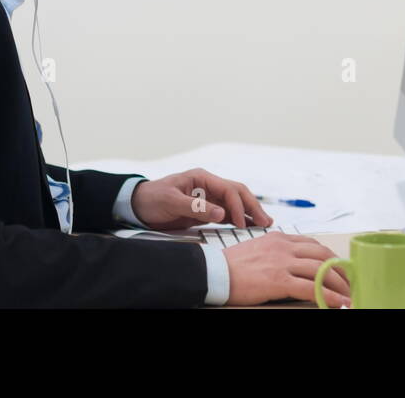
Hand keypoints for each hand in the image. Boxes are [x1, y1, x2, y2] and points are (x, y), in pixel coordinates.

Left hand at [130, 167, 272, 230]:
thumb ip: (197, 207)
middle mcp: (208, 186)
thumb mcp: (172, 201)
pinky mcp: (207, 209)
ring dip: (249, 212)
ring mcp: (209, 197)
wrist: (138, 206)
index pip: (228, 189)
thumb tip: (222, 213)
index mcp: (202, 178)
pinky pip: (228, 213)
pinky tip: (249, 226)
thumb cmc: (152, 198)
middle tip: (265, 221)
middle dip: (252, 206)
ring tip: (264, 224)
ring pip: (235, 203)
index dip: (237, 206)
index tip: (242, 223)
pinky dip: (239, 219)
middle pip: (237, 193)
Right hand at [224, 233, 351, 306]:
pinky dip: (329, 296)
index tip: (340, 269)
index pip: (314, 245)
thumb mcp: (258, 250)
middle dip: (341, 270)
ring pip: (322, 270)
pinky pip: (312, 287)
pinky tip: (339, 304)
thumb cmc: (232, 266)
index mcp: (279, 238)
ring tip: (350, 296)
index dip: (331, 257)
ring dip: (340, 285)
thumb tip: (293, 265)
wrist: (214, 272)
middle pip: (323, 255)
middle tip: (350, 283)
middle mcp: (284, 246)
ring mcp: (282, 262)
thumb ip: (277, 253)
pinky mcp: (278, 279)